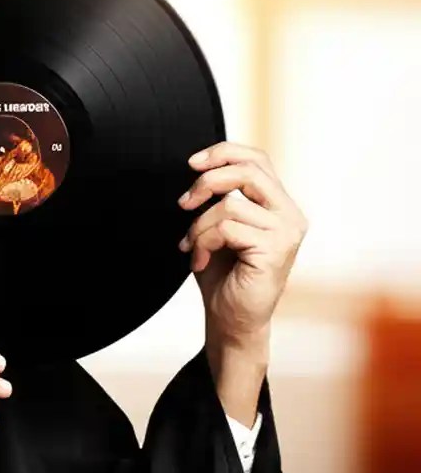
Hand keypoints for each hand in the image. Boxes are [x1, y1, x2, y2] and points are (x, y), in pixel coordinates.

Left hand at [178, 142, 308, 344]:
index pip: (258, 159)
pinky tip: (198, 261)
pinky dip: (202, 243)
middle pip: (248, 172)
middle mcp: (290, 215)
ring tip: (191, 247)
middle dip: (206, 182)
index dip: (224, 153)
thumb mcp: (219, 226)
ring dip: (198, 226)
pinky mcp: (275, 250)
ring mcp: (286, 232)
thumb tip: (197, 166)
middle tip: (183, 203)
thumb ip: (220, 197)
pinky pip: (226, 229)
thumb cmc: (223, 273)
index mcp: (278, 204)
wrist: (231, 319)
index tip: (192, 162)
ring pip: (229, 205)